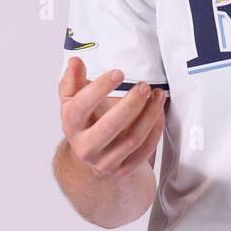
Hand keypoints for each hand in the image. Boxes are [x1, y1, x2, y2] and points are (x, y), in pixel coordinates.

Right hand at [58, 57, 166, 176]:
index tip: (118, 73)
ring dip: (149, 115)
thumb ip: (73, 81)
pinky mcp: (124, 170)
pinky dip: (155, 130)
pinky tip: (159, 113)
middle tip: (144, 86)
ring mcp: (105, 161)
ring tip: (158, 95)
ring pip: (132, 139)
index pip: (81, 107)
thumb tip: (75, 61)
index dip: (99, 88)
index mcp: (71, 126)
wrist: (94, 157)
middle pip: (109, 127)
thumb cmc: (86, 123)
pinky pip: (144, 150)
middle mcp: (86, 147)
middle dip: (130, 104)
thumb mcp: (73, 102)